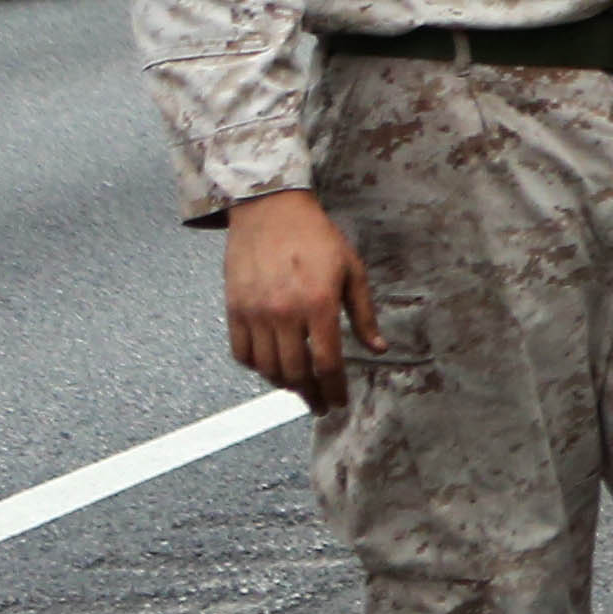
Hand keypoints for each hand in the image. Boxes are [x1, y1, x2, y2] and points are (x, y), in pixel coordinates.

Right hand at [222, 191, 380, 414]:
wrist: (270, 210)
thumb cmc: (316, 238)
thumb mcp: (352, 271)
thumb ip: (364, 314)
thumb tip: (378, 347)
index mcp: (318, 304)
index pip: (327, 363)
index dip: (334, 388)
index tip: (338, 401)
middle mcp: (284, 313)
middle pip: (296, 372)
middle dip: (310, 395)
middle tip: (319, 403)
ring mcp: (255, 312)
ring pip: (267, 367)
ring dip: (284, 385)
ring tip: (299, 388)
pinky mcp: (234, 308)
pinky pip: (241, 352)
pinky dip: (256, 367)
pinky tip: (270, 368)